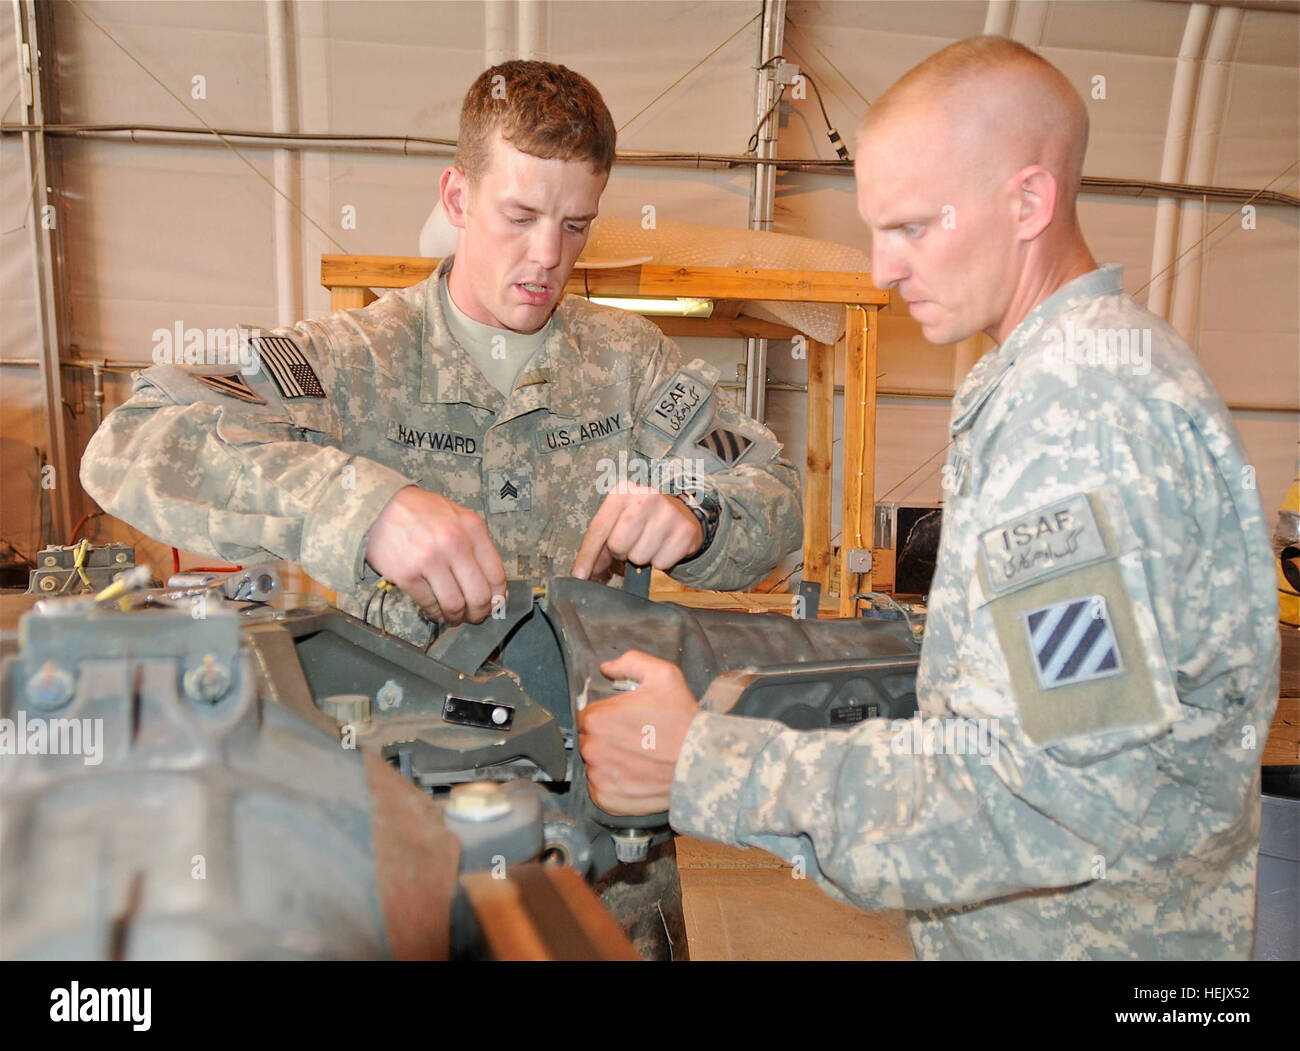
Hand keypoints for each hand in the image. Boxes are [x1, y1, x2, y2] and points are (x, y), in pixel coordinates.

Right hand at [365, 486, 506, 624]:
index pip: (496, 575)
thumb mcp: (457, 516)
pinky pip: (429, 605)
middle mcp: (454, 544)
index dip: (497, 597)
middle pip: (479, 595)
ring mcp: (430, 560)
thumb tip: (490, 581)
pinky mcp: (407, 574)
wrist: (380, 505)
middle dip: (479, 613)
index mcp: (472, 529)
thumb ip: (475, 543)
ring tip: (454, 617)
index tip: (493, 605)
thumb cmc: (421, 512)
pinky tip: (436, 612)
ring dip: (457, 618)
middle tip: (475, 617)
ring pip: (455, 605)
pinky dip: (435, 614)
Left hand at [570, 483, 703, 579]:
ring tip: (649, 541)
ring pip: (639, 557)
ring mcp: (669, 513)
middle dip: (621, 552)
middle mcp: (646, 496)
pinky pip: (661, 564)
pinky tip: (664, 545)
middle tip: (632, 542)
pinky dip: (660, 561)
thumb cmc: (643, 519)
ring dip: (642, 556)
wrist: (682, 512)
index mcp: (623, 491)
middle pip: (617, 545)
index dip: (587, 555)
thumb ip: (600, 544)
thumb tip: (584, 572)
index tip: (579, 575)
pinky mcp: (685, 531)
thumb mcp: (619, 521)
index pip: (598, 528)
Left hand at [576, 650, 699, 815]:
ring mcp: (598, 777)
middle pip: (591, 740)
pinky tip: (637, 777)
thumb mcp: (663, 676)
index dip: (610, 717)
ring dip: (611, 761)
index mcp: (597, 718)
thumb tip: (607, 668)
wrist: (702, 764)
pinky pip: (601, 789)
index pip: (590, 716)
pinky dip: (614, 785)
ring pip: (596, 765)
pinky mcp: (607, 799)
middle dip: (609, 738)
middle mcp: (591, 749)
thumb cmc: (682, 721)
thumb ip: (631, 662)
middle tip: (639, 739)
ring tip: (640, 759)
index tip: (629, 721)